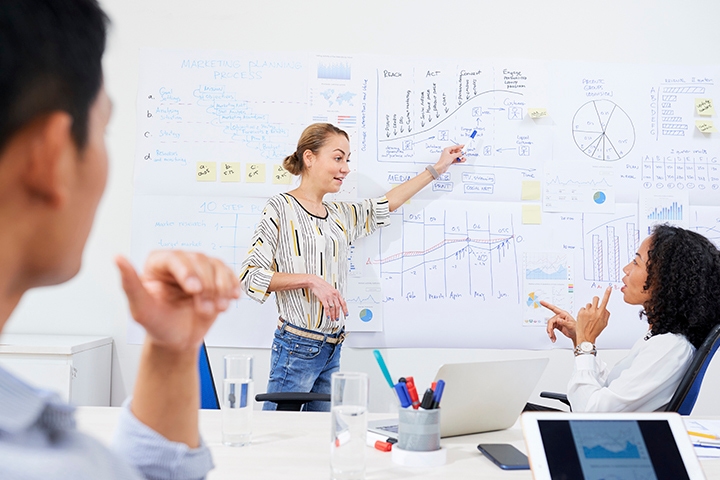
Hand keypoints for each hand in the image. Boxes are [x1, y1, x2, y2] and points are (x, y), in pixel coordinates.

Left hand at [115, 251, 240, 351]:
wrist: (179, 340)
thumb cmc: (159, 325)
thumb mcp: (141, 309)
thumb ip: (130, 284)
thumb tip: (118, 259)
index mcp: (157, 265)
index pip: (175, 258)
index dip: (188, 272)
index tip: (195, 290)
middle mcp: (179, 263)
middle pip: (199, 260)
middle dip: (206, 286)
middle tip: (204, 307)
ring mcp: (199, 269)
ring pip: (216, 266)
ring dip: (220, 289)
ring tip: (215, 308)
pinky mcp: (215, 277)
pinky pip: (228, 273)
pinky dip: (232, 286)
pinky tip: (231, 297)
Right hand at [308, 275, 347, 322]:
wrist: (315, 282)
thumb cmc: (322, 285)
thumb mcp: (331, 289)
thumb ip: (334, 295)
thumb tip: (337, 301)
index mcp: (337, 293)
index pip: (343, 302)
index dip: (345, 309)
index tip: (346, 314)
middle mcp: (334, 295)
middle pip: (338, 306)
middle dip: (338, 314)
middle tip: (337, 318)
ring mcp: (329, 297)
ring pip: (333, 308)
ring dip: (333, 315)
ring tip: (332, 319)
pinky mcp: (323, 298)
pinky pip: (327, 307)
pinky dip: (328, 313)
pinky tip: (328, 316)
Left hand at [433, 145, 465, 174]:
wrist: (441, 168)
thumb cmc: (443, 161)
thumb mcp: (452, 156)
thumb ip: (458, 154)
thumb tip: (461, 153)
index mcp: (447, 150)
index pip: (455, 147)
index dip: (460, 146)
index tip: (464, 146)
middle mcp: (448, 153)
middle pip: (456, 151)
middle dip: (460, 152)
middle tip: (464, 152)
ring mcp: (449, 157)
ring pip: (456, 156)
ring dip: (460, 157)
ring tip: (464, 158)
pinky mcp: (450, 161)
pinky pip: (456, 159)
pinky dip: (459, 160)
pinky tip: (462, 160)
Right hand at [541, 300, 576, 343]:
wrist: (576, 335)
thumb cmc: (576, 329)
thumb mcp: (571, 325)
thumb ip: (564, 322)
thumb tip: (558, 320)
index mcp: (563, 314)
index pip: (554, 308)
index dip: (547, 305)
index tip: (541, 302)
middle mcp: (559, 317)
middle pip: (550, 321)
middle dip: (550, 328)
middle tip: (550, 334)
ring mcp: (558, 321)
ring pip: (550, 326)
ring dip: (550, 332)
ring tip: (552, 337)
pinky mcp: (557, 325)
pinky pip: (551, 329)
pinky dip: (552, 334)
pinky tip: (553, 337)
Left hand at [576, 287, 611, 343]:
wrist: (586, 336)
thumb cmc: (595, 331)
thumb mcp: (604, 324)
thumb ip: (606, 315)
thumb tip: (605, 309)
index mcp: (601, 313)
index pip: (605, 301)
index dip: (607, 293)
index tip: (609, 288)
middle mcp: (594, 311)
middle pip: (595, 299)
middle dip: (595, 301)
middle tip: (594, 305)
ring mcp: (587, 311)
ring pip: (588, 304)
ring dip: (589, 308)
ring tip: (588, 316)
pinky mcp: (581, 313)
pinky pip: (583, 308)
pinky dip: (583, 312)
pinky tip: (584, 318)